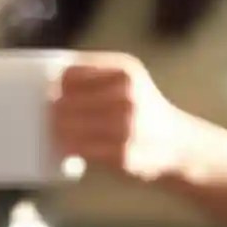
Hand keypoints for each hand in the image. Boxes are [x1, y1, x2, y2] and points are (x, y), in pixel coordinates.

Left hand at [52, 53, 191, 181]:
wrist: (178, 145)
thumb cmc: (142, 111)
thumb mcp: (128, 82)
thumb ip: (95, 76)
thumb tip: (49, 81)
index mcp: (125, 72)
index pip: (70, 74)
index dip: (57, 85)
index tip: (53, 93)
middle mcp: (127, 96)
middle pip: (66, 100)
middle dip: (54, 110)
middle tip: (50, 117)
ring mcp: (126, 126)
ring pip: (68, 126)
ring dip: (57, 130)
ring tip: (55, 132)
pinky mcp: (122, 154)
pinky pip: (80, 148)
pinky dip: (69, 148)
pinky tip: (67, 147)